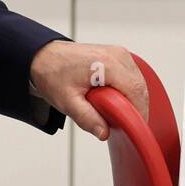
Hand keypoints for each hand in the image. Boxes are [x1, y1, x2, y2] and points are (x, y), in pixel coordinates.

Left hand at [29, 41, 148, 139]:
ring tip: (116, 113)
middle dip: (135, 109)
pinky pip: (132, 77)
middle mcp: (117, 55)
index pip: (135, 92)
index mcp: (107, 63)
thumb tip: (104, 132)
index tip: (133, 129)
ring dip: (132, 101)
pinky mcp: (118, 56)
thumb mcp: (67, 102)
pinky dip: (128, 92)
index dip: (138, 113)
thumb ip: (87, 119)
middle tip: (122, 125)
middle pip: (140, 88)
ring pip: (139, 83)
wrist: (44, 57)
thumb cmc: (53, 74)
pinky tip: (116, 101)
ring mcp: (119, 53)